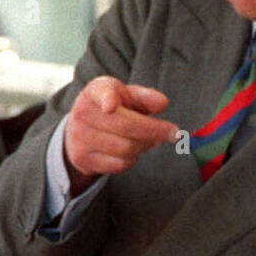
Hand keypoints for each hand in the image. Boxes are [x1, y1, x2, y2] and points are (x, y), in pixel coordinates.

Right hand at [64, 77, 180, 193]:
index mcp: (95, 91)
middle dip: (155, 131)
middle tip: (174, 133)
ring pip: (126, 148)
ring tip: (146, 139)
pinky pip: (120, 165)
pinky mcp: (83, 159)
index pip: (102, 93)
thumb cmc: (113, 108)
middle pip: (126, 127)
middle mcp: (83, 112)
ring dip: (145, 146)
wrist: (81, 130)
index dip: (107, 100)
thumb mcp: (127, 96)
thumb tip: (163, 103)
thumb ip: (145, 97)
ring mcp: (80, 137)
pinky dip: (133, 159)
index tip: (110, 107)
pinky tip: (131, 150)